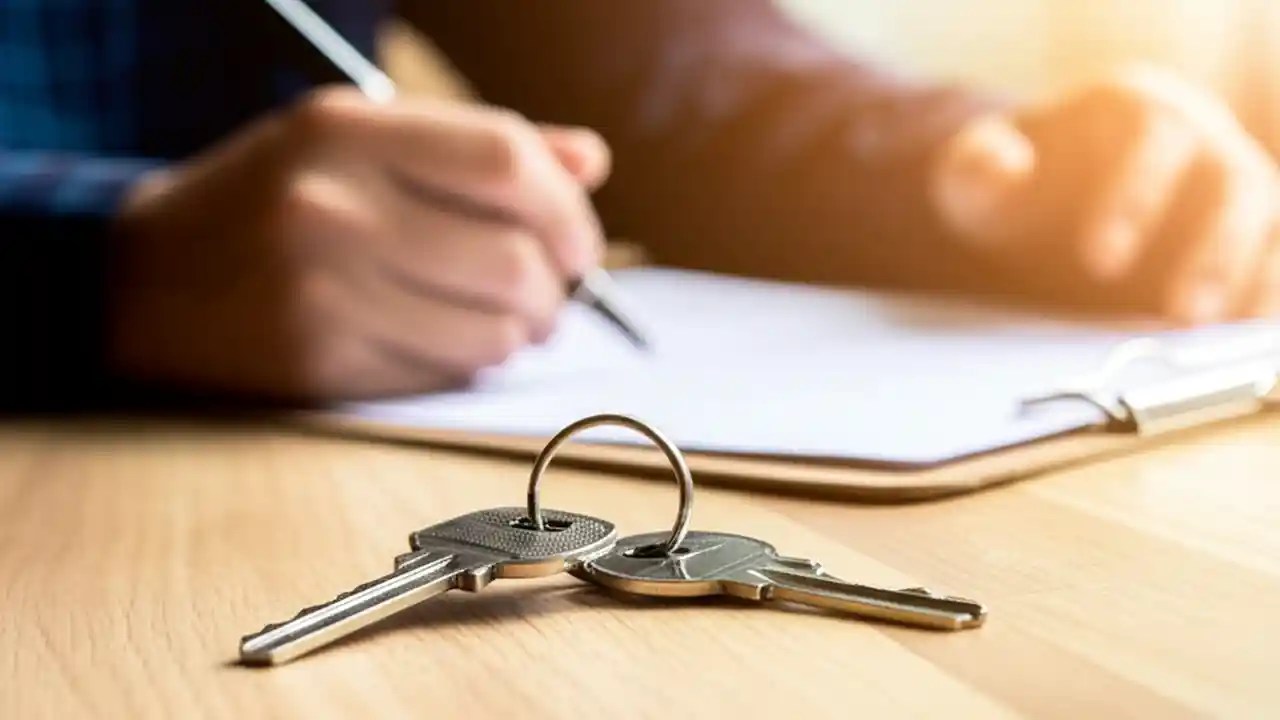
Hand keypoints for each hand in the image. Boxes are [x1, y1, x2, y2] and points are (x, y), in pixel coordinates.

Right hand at [110, 88, 611, 400]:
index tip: (578, 245)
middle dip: (558, 290)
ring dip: (521, 335)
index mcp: (347, 132)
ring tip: (503, 322)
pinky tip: (445, 344)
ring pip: (494, 334)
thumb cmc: (269, 201)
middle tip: (549, 295)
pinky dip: (468, 365)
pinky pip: (446, 376)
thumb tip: (591, 164)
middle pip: (515, 260)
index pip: (508, 162)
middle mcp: (333, 208)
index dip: (568, 212)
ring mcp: (323, 294)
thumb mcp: (356, 141)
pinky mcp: (320, 367)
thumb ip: (475, 146)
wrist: (140, 284)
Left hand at [931, 65, 1279, 322]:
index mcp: (1134, 104)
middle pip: (1231, 178)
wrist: (1044, 203)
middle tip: (1179, 311)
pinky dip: (1263, 291)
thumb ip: (977, 167)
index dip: (1135, 194)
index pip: (1154, 134)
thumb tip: (1006, 167)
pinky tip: (1237, 333)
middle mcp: (1198, 133)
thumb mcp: (977, 174)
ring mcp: (1229, 181)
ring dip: (1245, 275)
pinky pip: (1272, 256)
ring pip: (1262, 219)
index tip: (1099, 259)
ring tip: (1202, 329)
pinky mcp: (1246, 229)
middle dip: (1212, 248)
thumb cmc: (1014, 184)